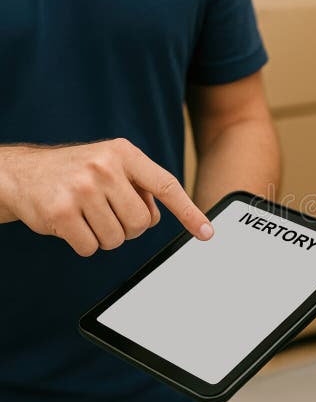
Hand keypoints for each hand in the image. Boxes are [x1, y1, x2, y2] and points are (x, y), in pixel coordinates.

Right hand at [0, 138, 212, 256]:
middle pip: (141, 223)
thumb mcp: (111, 165)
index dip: (189, 212)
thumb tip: (161, 215)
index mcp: (124, 153)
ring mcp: (82, 188)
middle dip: (128, 227)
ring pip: (116, 239)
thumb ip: (140, 185)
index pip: (166, 186)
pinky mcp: (61, 211)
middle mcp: (104, 167)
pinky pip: (90, 247)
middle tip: (109, 214)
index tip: (206, 232)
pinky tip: (72, 224)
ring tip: (87, 215)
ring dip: (104, 236)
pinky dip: (84, 244)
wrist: (23, 174)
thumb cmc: (75, 172)